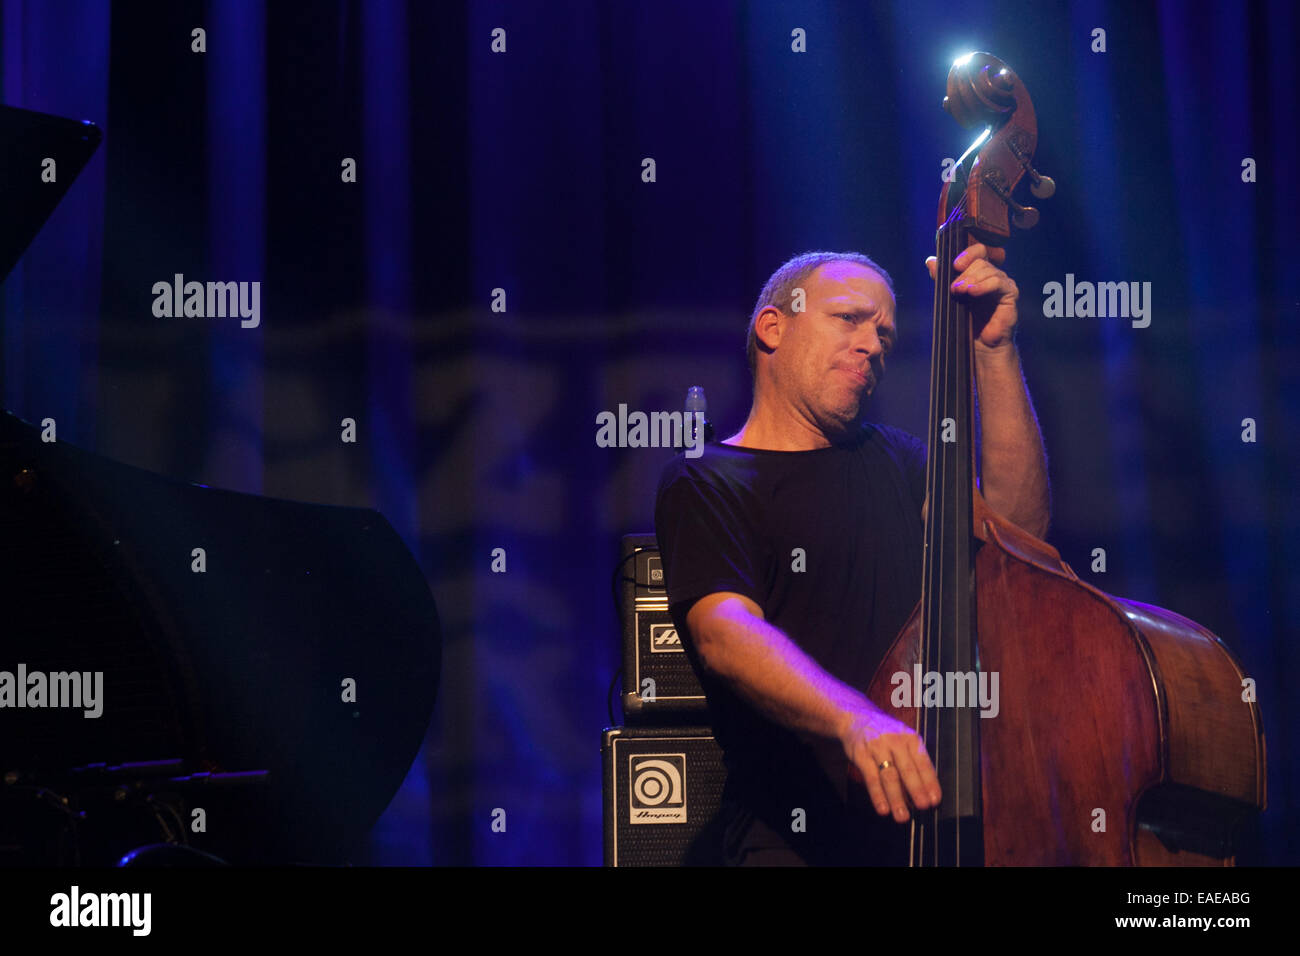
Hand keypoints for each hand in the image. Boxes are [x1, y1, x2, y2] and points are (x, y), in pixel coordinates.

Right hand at [841, 703, 941, 822]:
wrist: (856, 718)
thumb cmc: (886, 735)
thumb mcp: (904, 741)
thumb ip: (914, 762)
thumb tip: (924, 792)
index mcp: (911, 738)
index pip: (923, 762)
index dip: (930, 782)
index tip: (935, 800)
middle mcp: (895, 741)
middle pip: (907, 769)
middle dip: (916, 790)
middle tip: (923, 807)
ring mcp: (877, 747)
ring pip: (889, 776)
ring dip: (896, 798)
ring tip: (902, 816)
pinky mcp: (861, 754)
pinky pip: (871, 778)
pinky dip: (877, 795)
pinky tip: (883, 808)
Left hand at [925, 243, 1018, 349]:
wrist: (981, 346)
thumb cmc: (967, 323)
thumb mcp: (951, 297)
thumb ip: (942, 279)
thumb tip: (930, 261)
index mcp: (980, 273)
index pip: (978, 251)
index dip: (967, 253)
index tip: (955, 265)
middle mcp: (992, 276)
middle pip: (981, 261)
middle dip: (965, 273)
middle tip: (954, 288)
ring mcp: (1003, 284)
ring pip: (989, 270)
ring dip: (971, 279)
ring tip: (959, 292)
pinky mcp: (1010, 294)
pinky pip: (998, 283)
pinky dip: (984, 285)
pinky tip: (972, 292)